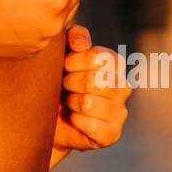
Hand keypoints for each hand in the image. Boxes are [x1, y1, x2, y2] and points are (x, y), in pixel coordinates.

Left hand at [55, 24, 130, 149]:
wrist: (47, 114)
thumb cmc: (57, 77)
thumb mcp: (62, 50)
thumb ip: (74, 37)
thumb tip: (81, 44)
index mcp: (115, 64)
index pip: (97, 57)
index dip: (73, 61)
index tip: (64, 66)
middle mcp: (124, 87)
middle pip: (92, 81)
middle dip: (69, 83)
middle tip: (65, 86)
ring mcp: (120, 112)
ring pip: (88, 103)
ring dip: (71, 103)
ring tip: (69, 102)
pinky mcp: (112, 134)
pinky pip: (91, 126)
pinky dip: (76, 122)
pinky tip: (74, 118)